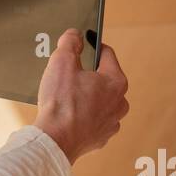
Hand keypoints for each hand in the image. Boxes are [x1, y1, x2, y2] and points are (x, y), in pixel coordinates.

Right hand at [35, 28, 128, 164]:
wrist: (55, 140)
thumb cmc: (61, 102)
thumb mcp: (61, 61)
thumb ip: (70, 42)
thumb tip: (75, 35)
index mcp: (116, 82)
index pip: (107, 54)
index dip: (93, 44)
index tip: (83, 41)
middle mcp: (119, 103)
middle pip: (105, 79)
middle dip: (89, 74)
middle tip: (70, 72)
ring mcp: (111, 123)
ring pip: (100, 102)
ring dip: (88, 96)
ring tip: (67, 96)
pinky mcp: (100, 138)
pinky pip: (93, 120)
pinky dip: (83, 116)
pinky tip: (68, 115)